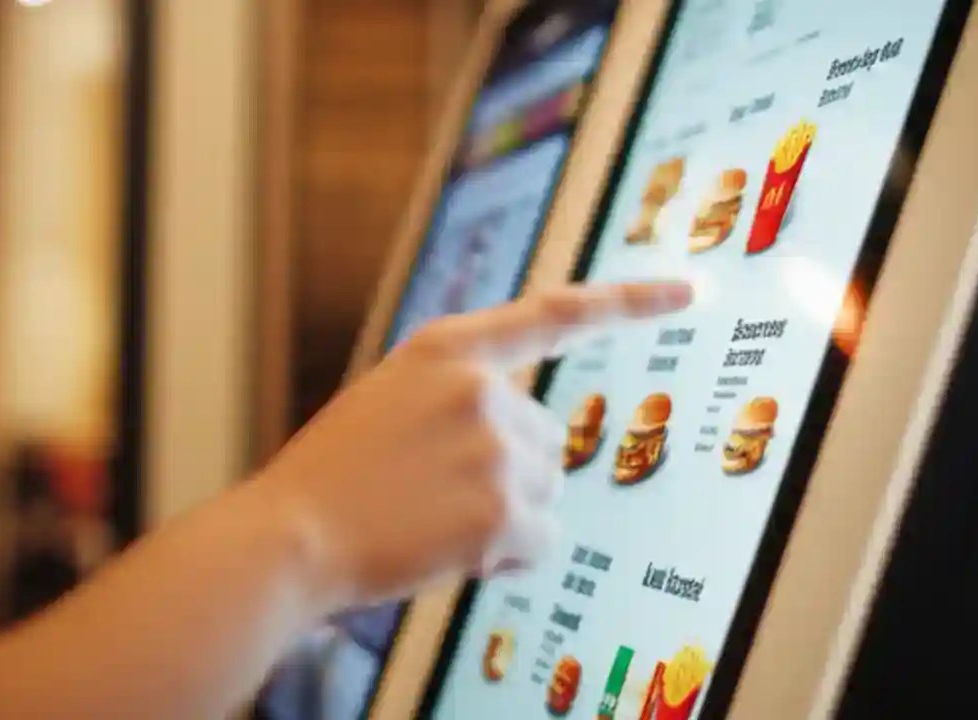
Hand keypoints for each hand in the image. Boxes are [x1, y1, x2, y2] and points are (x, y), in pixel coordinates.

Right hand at [254, 282, 692, 602]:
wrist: (286, 538)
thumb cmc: (332, 480)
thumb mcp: (390, 402)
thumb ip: (461, 398)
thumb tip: (540, 446)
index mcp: (446, 349)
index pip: (556, 314)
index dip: (630, 302)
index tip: (692, 291)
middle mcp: (481, 387)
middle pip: (547, 440)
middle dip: (507, 476)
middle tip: (432, 499)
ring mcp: (494, 446)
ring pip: (545, 492)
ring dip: (504, 518)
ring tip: (431, 524)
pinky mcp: (502, 509)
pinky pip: (541, 541)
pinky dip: (508, 557)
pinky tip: (452, 554)